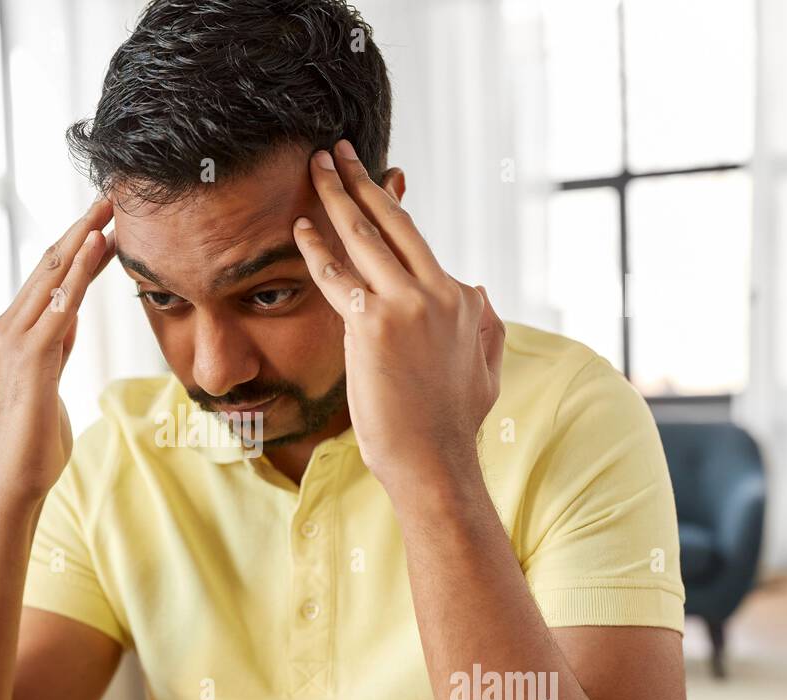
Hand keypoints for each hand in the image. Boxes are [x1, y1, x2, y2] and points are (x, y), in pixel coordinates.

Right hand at [0, 198, 114, 504]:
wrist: (17, 477)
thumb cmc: (37, 437)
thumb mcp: (51, 379)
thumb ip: (54, 346)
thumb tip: (66, 322)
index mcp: (13, 331)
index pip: (49, 277)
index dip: (77, 245)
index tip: (104, 219)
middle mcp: (8, 327)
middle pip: (49, 265)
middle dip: (81, 228)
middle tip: (111, 196)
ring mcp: (16, 339)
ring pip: (53, 275)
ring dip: (83, 237)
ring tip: (108, 207)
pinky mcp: (31, 356)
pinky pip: (60, 304)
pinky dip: (78, 271)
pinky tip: (97, 244)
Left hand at [293, 140, 504, 501]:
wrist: (434, 463)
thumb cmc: (451, 425)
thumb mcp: (486, 367)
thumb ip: (483, 325)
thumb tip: (478, 294)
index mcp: (462, 300)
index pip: (418, 241)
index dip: (390, 205)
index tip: (374, 179)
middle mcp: (439, 293)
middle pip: (393, 222)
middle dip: (361, 180)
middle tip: (338, 149)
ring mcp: (407, 306)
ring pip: (364, 239)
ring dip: (335, 197)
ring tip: (315, 167)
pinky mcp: (373, 326)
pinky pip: (337, 277)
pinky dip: (316, 249)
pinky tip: (300, 227)